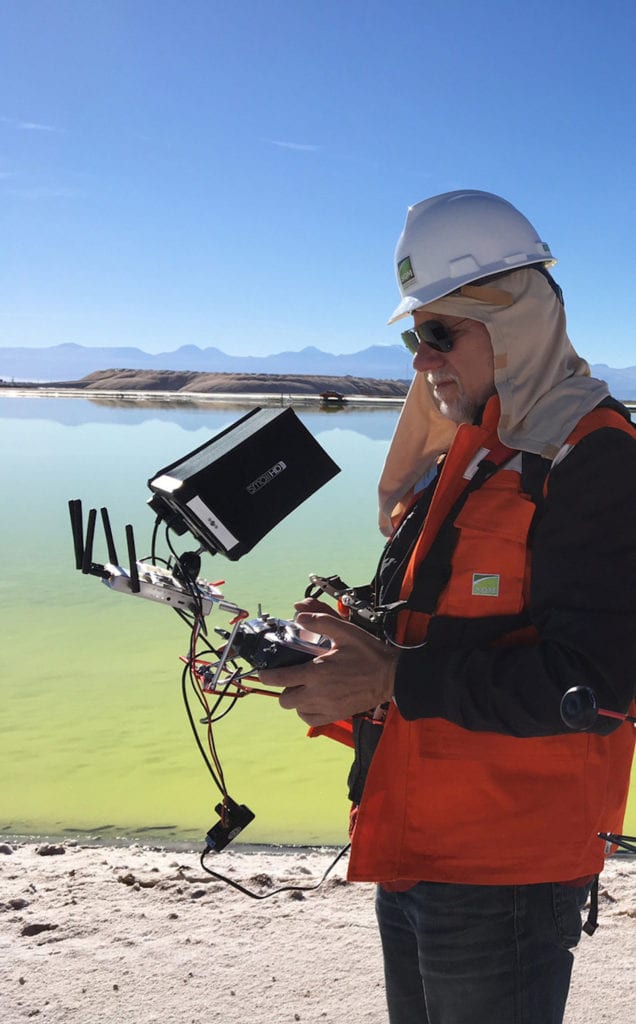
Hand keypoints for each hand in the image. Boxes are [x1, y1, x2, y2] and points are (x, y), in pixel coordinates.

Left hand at [261, 612, 398, 726]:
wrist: (391, 676)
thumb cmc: (368, 653)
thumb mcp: (345, 631)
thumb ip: (320, 621)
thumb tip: (299, 616)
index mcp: (317, 672)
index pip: (281, 678)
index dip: (268, 676)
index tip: (265, 672)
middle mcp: (318, 693)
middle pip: (285, 700)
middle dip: (283, 688)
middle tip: (291, 677)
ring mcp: (327, 707)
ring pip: (297, 711)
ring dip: (295, 700)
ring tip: (303, 688)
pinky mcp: (336, 715)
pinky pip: (311, 720)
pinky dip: (306, 712)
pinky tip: (311, 701)